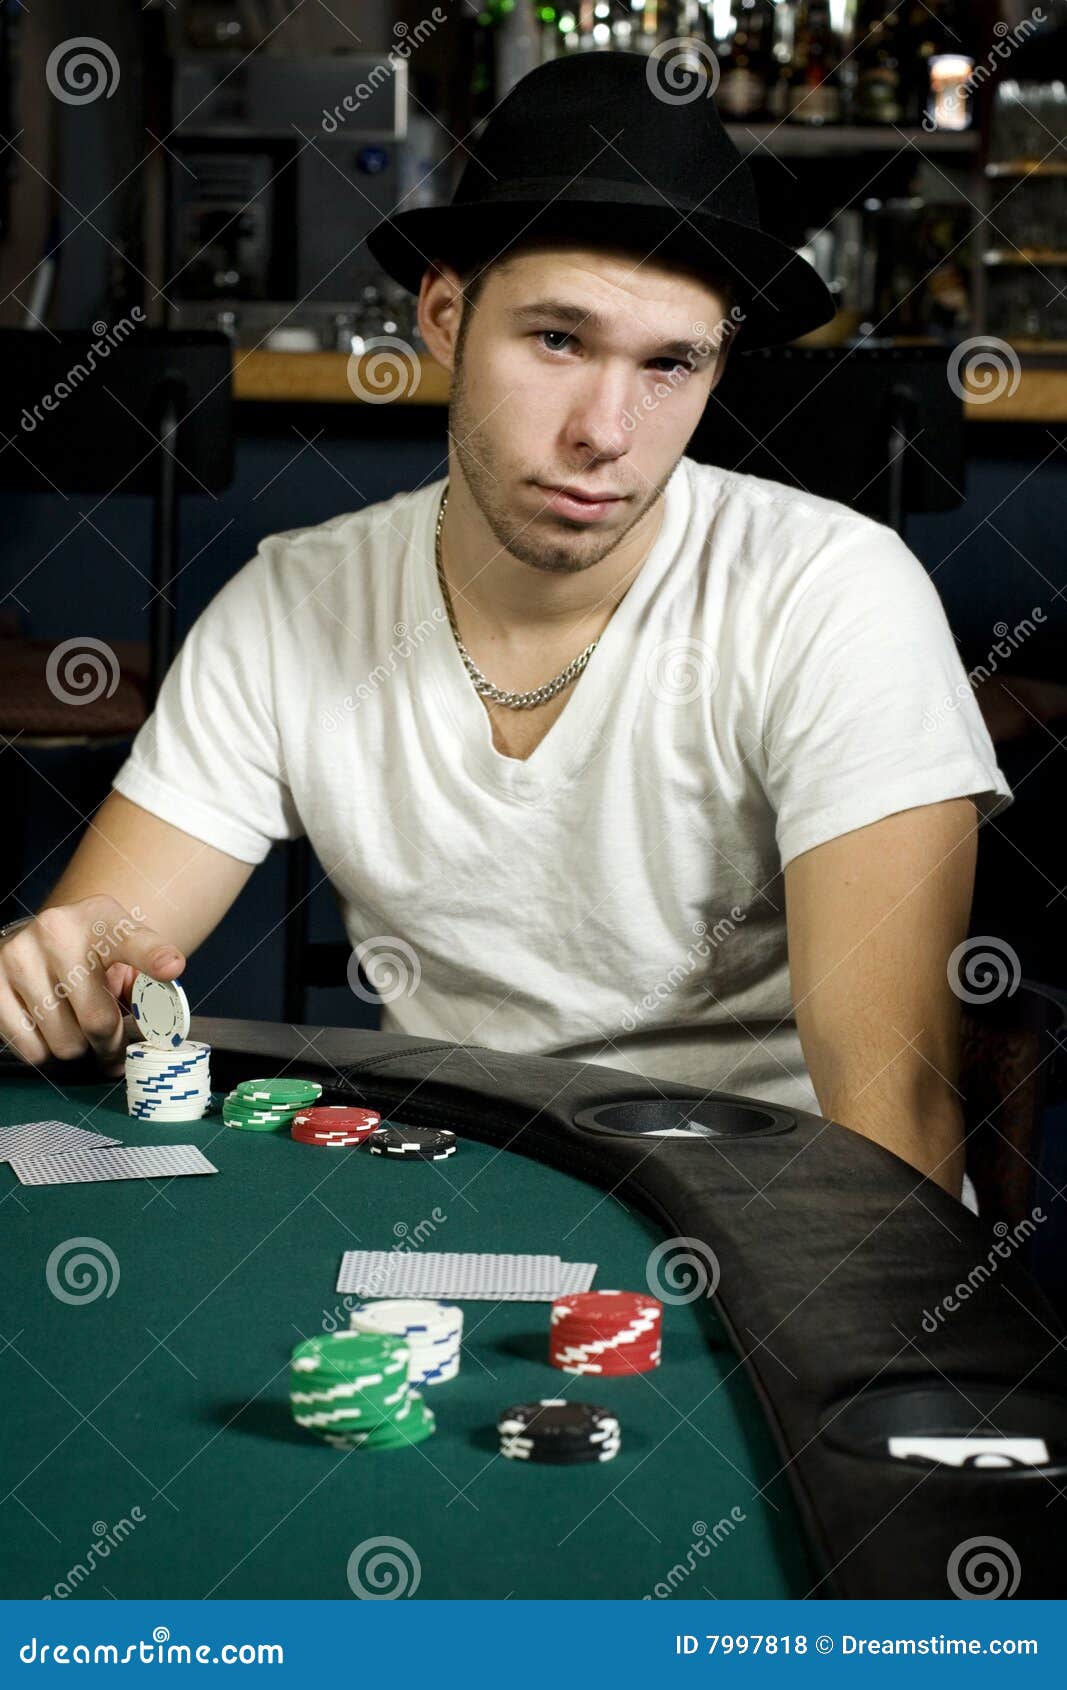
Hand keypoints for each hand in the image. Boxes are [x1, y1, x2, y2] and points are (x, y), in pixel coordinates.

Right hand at [0, 895, 185, 1071]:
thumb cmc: (97, 954)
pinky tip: (48, 1026)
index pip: (133, 940)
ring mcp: (20, 956)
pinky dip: (44, 1051)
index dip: (153, 957)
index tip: (171, 967)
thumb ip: (150, 984)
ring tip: (77, 1027)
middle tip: (110, 1043)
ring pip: (63, 1043)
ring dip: (77, 1048)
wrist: (47, 937)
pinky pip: (30, 1048)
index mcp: (103, 919)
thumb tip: (160, 1027)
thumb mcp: (128, 953)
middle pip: (97, 1021)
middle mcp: (57, 932)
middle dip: (109, 1044)